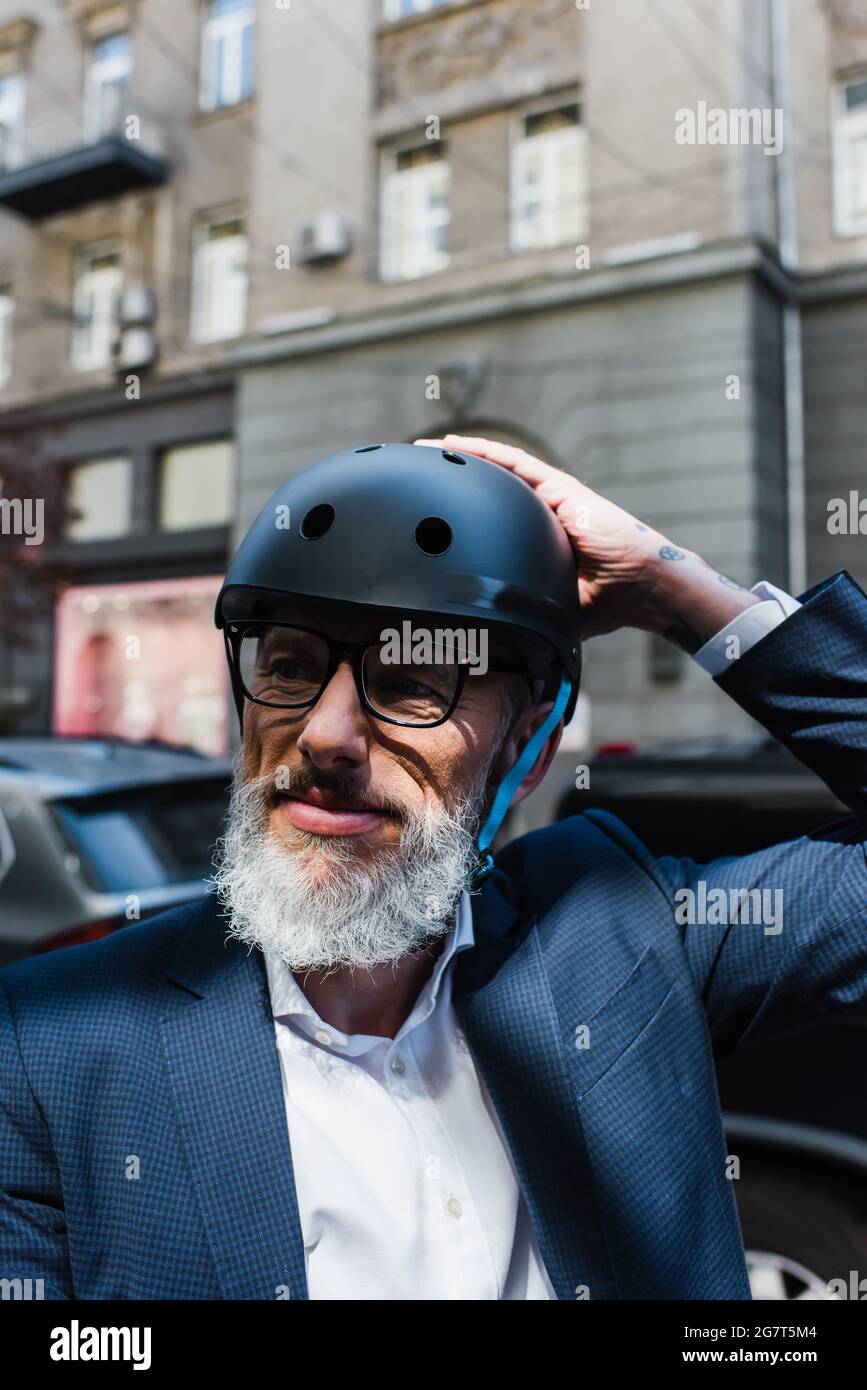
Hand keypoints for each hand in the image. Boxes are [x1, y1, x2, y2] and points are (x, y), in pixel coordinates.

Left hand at [414, 434, 759, 646]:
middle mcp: (540, 514)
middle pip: (486, 491)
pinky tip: (454, 446)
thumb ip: (523, 611)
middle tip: (411, 477)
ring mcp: (550, 498)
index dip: (456, 515)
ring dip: (458, 459)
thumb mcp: (550, 609)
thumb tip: (490, 636)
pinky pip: (514, 464)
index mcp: (535, 540)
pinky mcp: (560, 488)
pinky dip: (484, 453)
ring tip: (422, 451)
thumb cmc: (607, 604)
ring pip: (495, 471)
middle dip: (450, 482)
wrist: (642, 588)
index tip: (422, 514)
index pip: (488, 522)